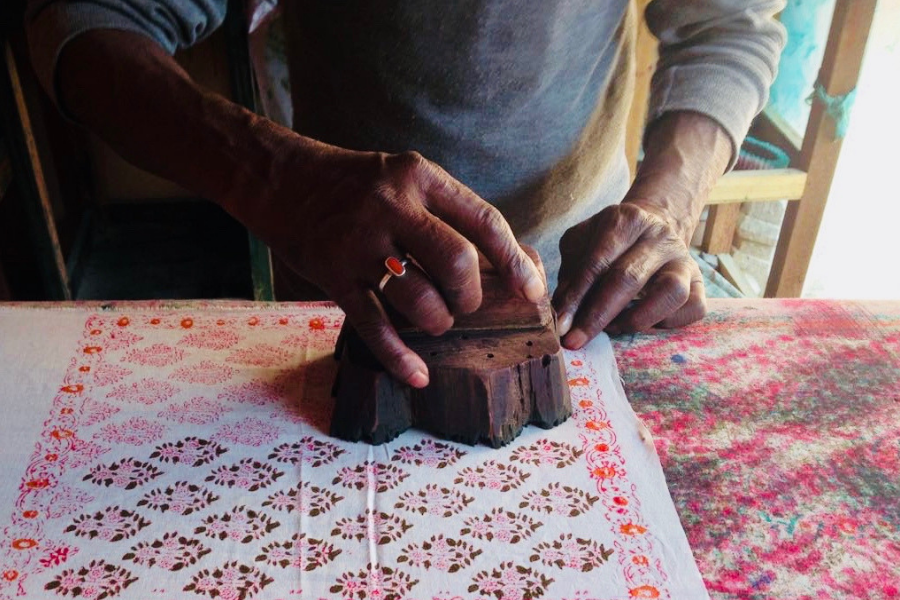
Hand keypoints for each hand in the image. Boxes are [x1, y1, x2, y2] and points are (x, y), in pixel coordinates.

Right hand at [238, 146, 543, 386]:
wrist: (284, 181)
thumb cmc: (359, 187)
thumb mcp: (408, 180)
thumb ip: (454, 214)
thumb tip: (518, 261)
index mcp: (420, 178)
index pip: (483, 221)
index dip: (514, 261)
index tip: (532, 291)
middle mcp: (392, 207)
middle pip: (456, 262)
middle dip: (470, 295)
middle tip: (463, 303)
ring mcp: (360, 243)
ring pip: (419, 299)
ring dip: (438, 321)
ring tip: (434, 319)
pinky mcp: (334, 276)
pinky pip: (375, 326)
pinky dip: (400, 357)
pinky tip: (417, 375)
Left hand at [553, 202, 705, 348]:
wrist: (652, 225)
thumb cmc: (607, 241)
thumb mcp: (582, 243)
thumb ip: (571, 273)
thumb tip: (562, 311)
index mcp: (626, 220)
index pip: (598, 262)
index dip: (577, 297)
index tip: (561, 326)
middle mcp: (659, 236)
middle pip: (629, 278)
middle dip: (598, 316)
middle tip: (577, 340)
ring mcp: (684, 258)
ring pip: (671, 292)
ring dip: (637, 319)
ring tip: (614, 329)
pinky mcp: (700, 281)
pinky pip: (694, 308)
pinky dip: (669, 323)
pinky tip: (646, 324)